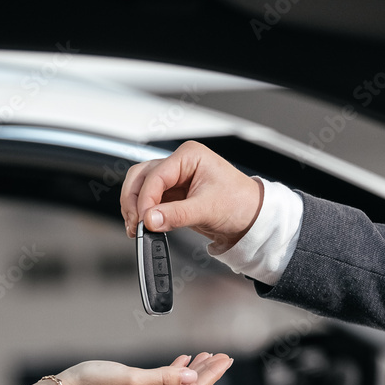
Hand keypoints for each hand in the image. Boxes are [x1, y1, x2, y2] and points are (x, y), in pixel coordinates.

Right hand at [57, 352, 232, 384]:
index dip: (212, 374)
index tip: (227, 358)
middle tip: (222, 355)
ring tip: (204, 357)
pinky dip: (172, 374)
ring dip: (190, 372)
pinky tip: (177, 364)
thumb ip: (162, 377)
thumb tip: (190, 376)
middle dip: (206, 372)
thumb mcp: (130, 378)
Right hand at [120, 141, 262, 251]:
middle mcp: (178, 164)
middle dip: (134, 201)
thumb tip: (150, 220)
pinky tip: (144, 226)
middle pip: (141, 177)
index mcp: (189, 156)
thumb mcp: (207, 209)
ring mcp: (174, 179)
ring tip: (137, 227)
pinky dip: (143, 213)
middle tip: (136, 223)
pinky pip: (149, 201)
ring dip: (134, 207)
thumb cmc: (240, 204)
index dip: (145, 199)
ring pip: (140, 187)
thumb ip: (176, 215)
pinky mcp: (172, 195)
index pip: (156, 175)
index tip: (143, 220)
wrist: (251, 219)